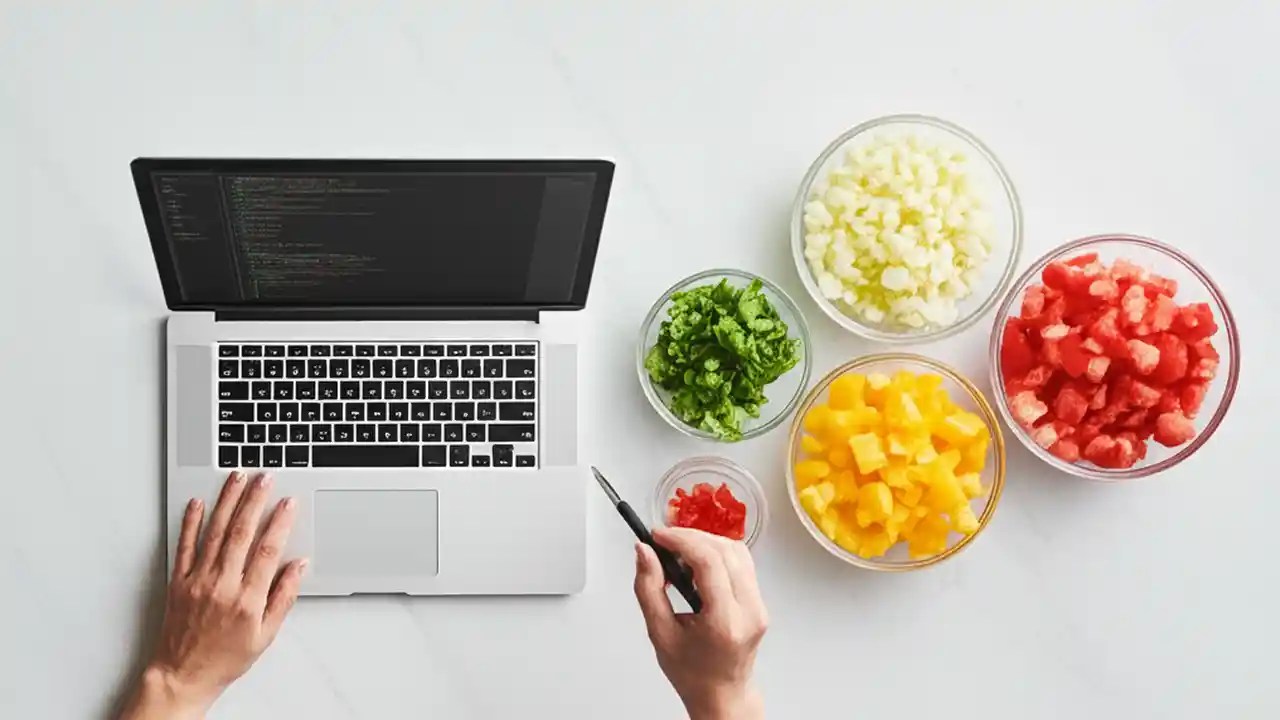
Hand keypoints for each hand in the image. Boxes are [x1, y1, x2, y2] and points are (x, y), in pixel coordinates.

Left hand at [121, 471, 306, 719]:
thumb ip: (284, 597)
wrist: (182, 675)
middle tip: (264, 478)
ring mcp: (197, 581)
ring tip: (236, 479)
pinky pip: (185, 545)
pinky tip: (197, 502)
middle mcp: (221, 585)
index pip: (268, 550)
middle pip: (241, 533)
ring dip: (227, 502)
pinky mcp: (179, 581)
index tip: (288, 503)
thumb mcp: (266, 635)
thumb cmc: (225, 658)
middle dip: (255, 501)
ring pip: (214, 532)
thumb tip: (299, 566)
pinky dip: (191, 522)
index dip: (280, 523)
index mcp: (247, 600)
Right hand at [633, 527, 767, 719]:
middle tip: (664, 540)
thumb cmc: (692, 673)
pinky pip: (742, 563)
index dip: (681, 540)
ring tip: (678, 554)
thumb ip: (648, 588)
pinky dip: (717, 554)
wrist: (721, 694)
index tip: (658, 536)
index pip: (709, 563)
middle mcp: (749, 611)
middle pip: (725, 551)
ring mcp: (759, 605)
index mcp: (725, 623)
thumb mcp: (659, 632)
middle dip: (691, 537)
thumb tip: (644, 552)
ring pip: (737, 552)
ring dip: (705, 543)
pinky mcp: (760, 601)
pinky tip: (696, 565)